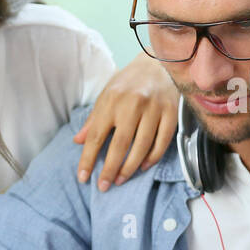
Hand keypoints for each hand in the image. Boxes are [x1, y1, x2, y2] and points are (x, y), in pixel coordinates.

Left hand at [75, 54, 177, 190]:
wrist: (160, 64)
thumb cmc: (129, 81)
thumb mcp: (107, 94)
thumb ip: (94, 119)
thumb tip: (79, 141)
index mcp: (112, 100)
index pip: (96, 135)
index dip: (88, 158)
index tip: (83, 177)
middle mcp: (133, 105)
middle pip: (120, 144)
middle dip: (110, 169)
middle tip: (103, 186)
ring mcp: (154, 109)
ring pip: (142, 146)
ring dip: (130, 167)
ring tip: (120, 179)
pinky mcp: (171, 114)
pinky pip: (162, 142)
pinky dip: (152, 157)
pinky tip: (142, 166)